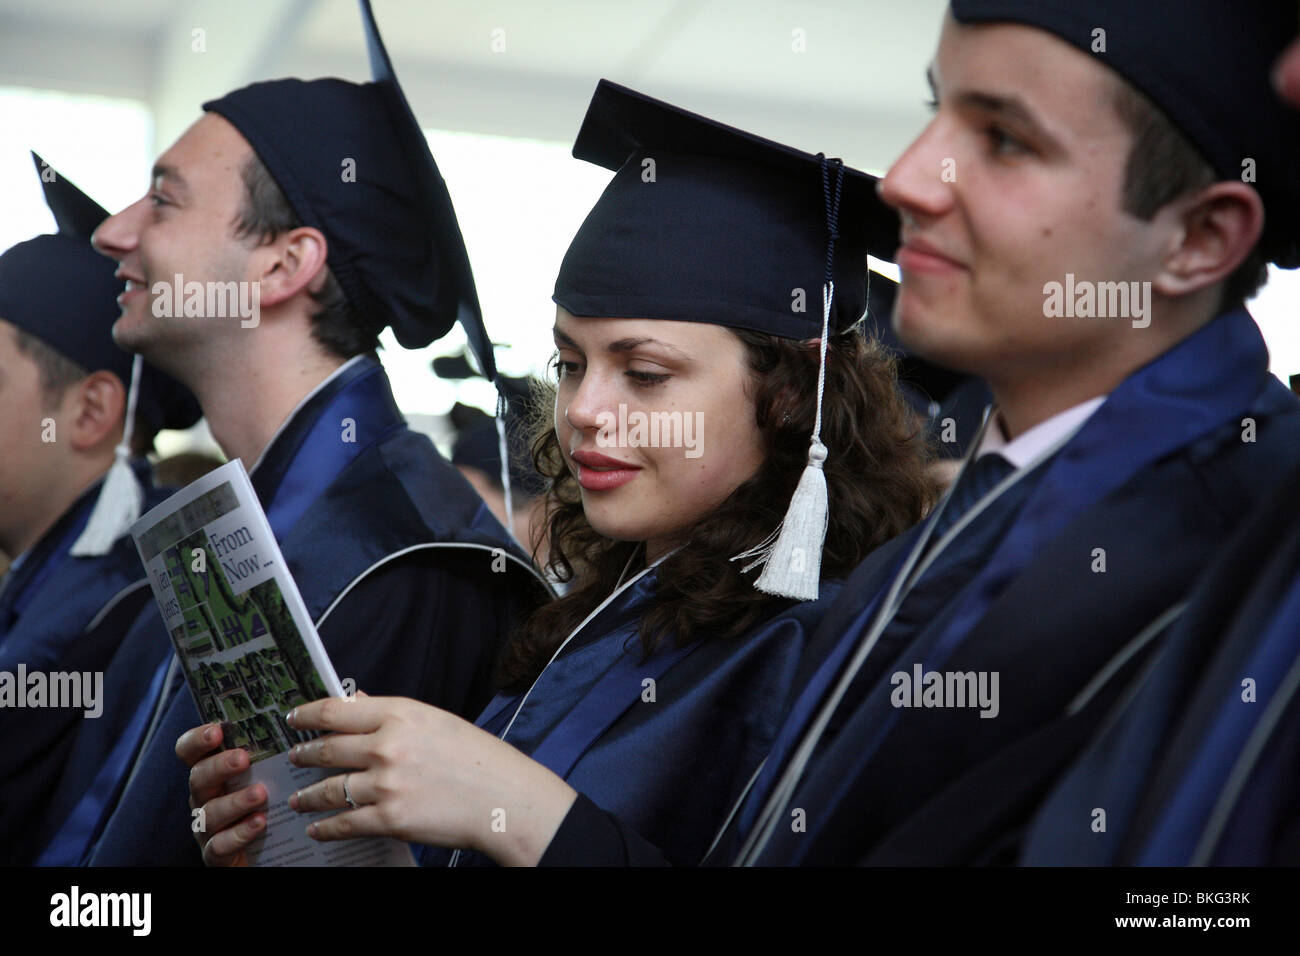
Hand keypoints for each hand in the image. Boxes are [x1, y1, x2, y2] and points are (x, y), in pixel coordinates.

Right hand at [176, 722, 266, 866]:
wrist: (269, 851)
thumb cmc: (269, 803)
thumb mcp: (268, 774)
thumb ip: (270, 750)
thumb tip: (294, 714)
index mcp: (213, 773)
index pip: (190, 751)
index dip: (197, 739)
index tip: (217, 730)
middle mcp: (204, 798)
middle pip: (198, 777)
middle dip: (218, 766)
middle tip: (243, 758)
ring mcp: (207, 827)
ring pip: (209, 812)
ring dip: (234, 801)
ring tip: (260, 793)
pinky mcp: (217, 854)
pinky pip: (220, 845)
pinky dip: (240, 833)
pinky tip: (260, 823)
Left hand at [285, 696, 577, 865]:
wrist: (504, 798)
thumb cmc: (479, 758)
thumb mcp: (437, 721)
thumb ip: (394, 713)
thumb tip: (360, 701)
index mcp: (401, 714)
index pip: (338, 710)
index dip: (308, 714)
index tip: (293, 717)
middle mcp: (388, 745)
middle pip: (327, 749)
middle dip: (303, 755)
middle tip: (293, 757)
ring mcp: (386, 784)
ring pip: (329, 789)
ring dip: (308, 795)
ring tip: (298, 798)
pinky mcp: (390, 818)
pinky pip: (345, 822)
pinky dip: (326, 827)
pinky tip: (317, 828)